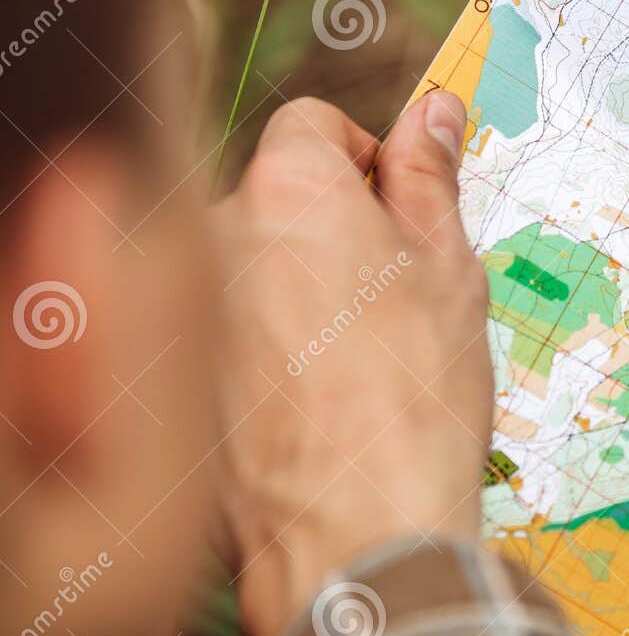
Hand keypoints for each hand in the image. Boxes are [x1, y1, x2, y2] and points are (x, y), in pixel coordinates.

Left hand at [211, 92, 492, 635]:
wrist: (355, 526)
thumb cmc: (415, 393)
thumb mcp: (448, 268)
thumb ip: (430, 176)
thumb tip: (433, 109)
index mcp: (288, 190)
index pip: (313, 124)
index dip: (367, 159)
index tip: (402, 212)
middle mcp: (216, 235)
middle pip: (279, 197)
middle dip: (335, 226)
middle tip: (396, 293)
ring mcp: (186, 308)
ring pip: (253, 265)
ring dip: (301, 286)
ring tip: (360, 357)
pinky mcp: (173, 372)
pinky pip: (228, 328)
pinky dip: (268, 344)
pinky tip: (320, 397)